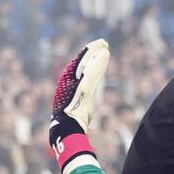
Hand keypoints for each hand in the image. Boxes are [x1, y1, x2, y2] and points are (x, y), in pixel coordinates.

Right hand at [49, 39, 109, 173]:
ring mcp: (75, 84)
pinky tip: (105, 52)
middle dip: (91, 52)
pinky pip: (92, 72)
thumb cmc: (74, 122)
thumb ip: (85, 104)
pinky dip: (98, 63)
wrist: (68, 129)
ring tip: (103, 44)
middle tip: (102, 43)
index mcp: (69, 85)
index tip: (97, 52)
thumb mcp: (81, 110)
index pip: (79, 69)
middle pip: (82, 63)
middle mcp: (70, 81)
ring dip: (95, 52)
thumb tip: (88, 111)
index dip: (88, 59)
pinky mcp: (83, 88)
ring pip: (86, 64)